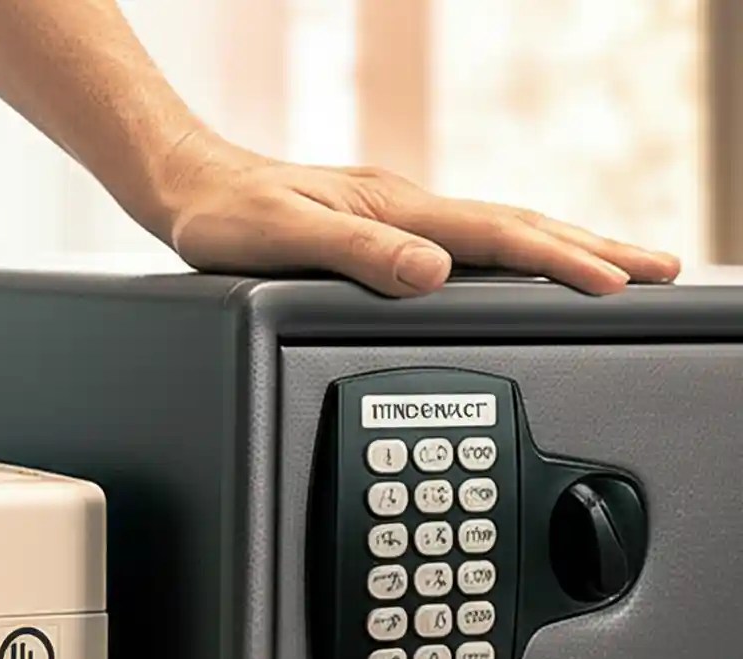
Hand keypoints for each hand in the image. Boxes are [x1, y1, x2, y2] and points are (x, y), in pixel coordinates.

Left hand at [148, 132, 681, 296]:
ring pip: (500, 229)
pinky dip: (516, 248)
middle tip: (661, 269)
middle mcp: (404, 206)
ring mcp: (397, 212)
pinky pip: (470, 235)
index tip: (616, 284)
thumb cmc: (222, 217)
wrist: (188, 185)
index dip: (559, 263)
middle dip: (592, 248)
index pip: (495, 239)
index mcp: (392, 210)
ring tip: (616, 265)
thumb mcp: (280, 241)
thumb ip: (358, 255)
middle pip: (518, 226)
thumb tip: (434, 272)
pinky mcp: (382, 222)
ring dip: (565, 245)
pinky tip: (520, 261)